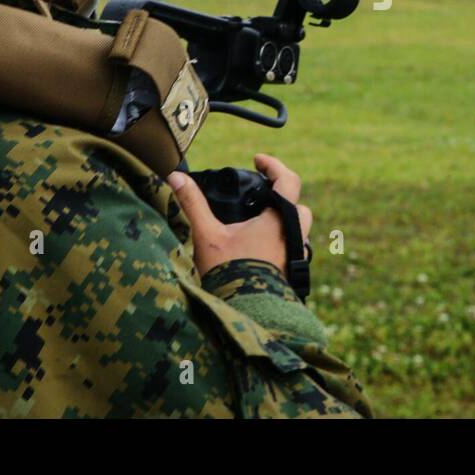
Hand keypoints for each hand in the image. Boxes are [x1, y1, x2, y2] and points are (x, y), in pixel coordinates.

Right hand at [168, 154, 312, 275]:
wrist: (243, 313)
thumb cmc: (228, 272)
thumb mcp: (206, 234)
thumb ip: (193, 203)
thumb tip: (175, 177)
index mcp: (278, 221)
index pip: (289, 180)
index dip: (274, 165)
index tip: (257, 160)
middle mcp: (292, 236)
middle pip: (298, 206)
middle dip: (281, 197)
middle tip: (260, 193)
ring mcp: (295, 256)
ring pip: (298, 229)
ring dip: (282, 221)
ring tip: (257, 221)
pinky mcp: (291, 273)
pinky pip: (292, 249)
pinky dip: (279, 241)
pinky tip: (257, 246)